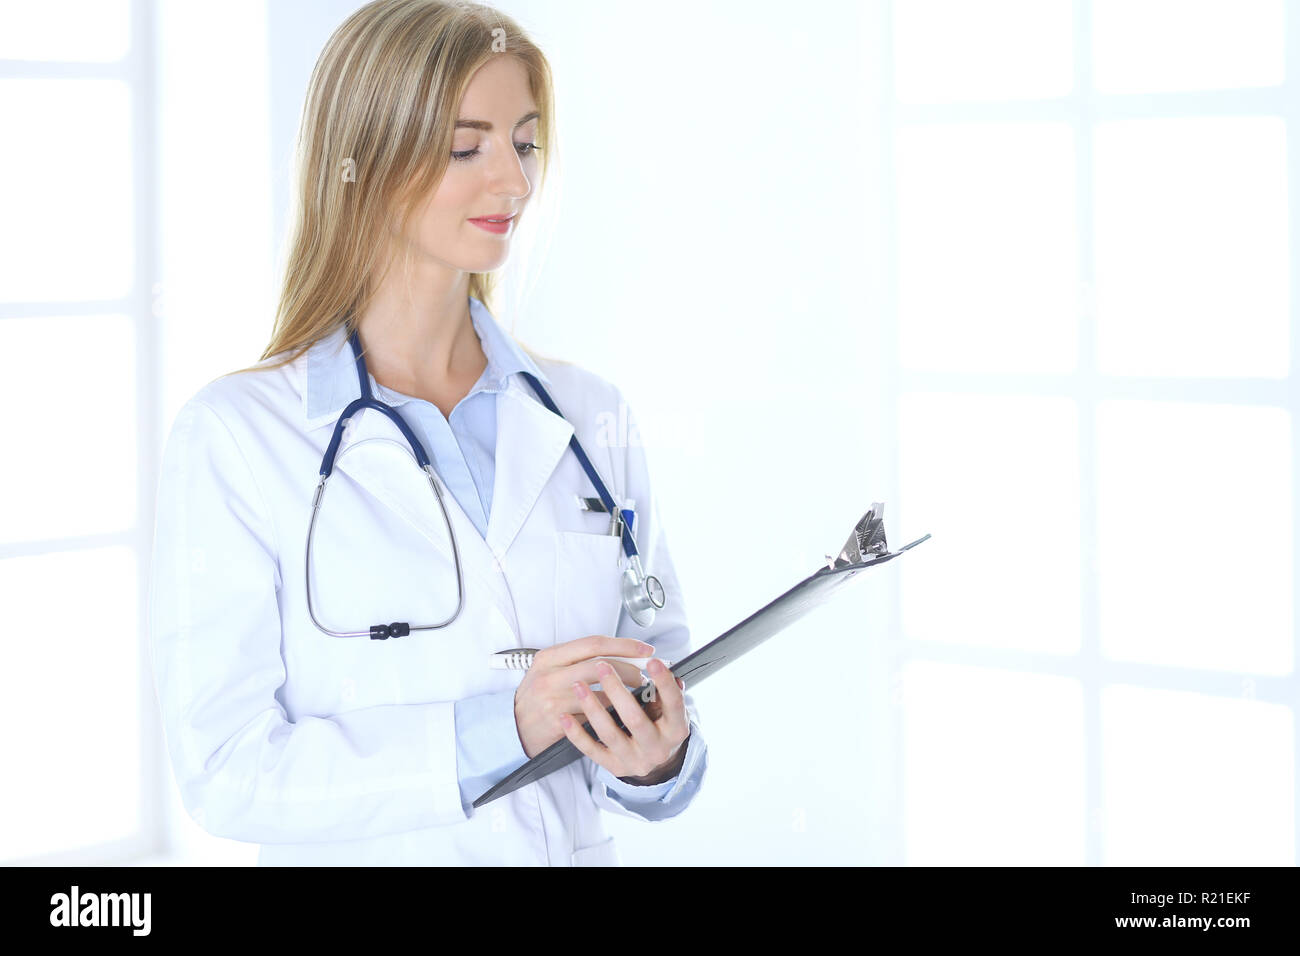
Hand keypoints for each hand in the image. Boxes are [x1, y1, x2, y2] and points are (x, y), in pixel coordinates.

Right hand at [513, 635, 653, 757]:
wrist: (511, 728)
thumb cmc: (535, 697)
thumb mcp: (547, 670)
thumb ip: (575, 660)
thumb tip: (618, 654)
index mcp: (549, 657)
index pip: (593, 643)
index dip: (624, 645)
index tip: (645, 649)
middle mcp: (549, 675)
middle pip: (600, 666)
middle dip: (630, 669)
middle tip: (645, 675)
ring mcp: (553, 699)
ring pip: (600, 693)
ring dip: (624, 694)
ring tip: (637, 694)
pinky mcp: (558, 721)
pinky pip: (594, 716)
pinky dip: (611, 714)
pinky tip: (620, 713)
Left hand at [560, 658, 689, 784]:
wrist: (656, 763)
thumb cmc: (661, 725)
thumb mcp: (671, 710)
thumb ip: (665, 690)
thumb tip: (657, 665)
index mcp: (676, 730)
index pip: (673, 704)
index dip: (664, 682)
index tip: (652, 660)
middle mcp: (657, 749)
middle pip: (635, 719)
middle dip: (617, 690)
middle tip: (602, 666)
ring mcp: (634, 760)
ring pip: (609, 733)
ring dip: (592, 707)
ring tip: (579, 685)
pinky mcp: (614, 767)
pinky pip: (592, 751)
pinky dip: (577, 734)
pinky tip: (565, 717)